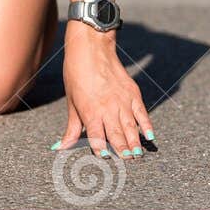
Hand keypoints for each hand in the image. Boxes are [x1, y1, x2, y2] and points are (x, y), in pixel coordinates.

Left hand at [56, 24, 153, 157]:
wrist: (92, 48)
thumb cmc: (77, 75)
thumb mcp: (72, 102)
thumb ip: (72, 128)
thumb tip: (59, 147)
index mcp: (90, 110)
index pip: (97, 135)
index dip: (101, 148)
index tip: (106, 158)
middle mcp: (107, 107)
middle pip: (116, 133)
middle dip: (122, 149)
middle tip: (128, 161)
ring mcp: (122, 100)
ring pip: (131, 126)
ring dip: (135, 141)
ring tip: (138, 155)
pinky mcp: (133, 92)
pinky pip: (142, 112)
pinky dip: (147, 124)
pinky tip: (150, 136)